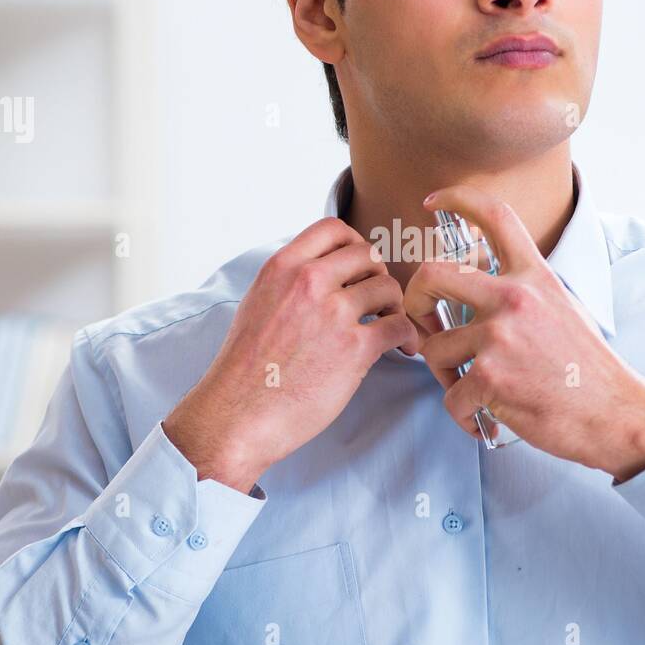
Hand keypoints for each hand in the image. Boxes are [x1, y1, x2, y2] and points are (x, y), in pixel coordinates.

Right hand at [163, 217, 419, 491]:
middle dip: (377, 275)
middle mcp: (308, 282)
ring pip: (387, 288)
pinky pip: (398, 326)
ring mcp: (332, 314)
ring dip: (394, 306)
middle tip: (378, 299)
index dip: (355, 245)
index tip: (360, 266)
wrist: (236, 415)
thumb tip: (324, 273)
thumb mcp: (257, 304)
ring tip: (389, 324)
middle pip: (367, 255)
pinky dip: (408, 335)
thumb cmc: (245, 369)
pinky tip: (404, 347)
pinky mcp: (353, 349)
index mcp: (282, 268)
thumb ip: (289, 282)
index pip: (333, 229)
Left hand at [403, 185, 644, 481]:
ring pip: (434, 348)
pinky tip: (483, 419)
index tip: (432, 202)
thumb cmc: (587, 367)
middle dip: (414, 301)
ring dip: (443, 374)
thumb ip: (523, 291)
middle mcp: (513, 297)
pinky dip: (462, 414)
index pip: (494, 215)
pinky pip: (451, 396)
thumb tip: (480, 291)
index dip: (457, 198)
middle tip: (425, 325)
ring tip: (469, 389)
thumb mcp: (562, 307)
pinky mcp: (490, 376)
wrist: (614, 413)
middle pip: (432, 274)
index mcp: (533, 275)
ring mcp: (499, 336)